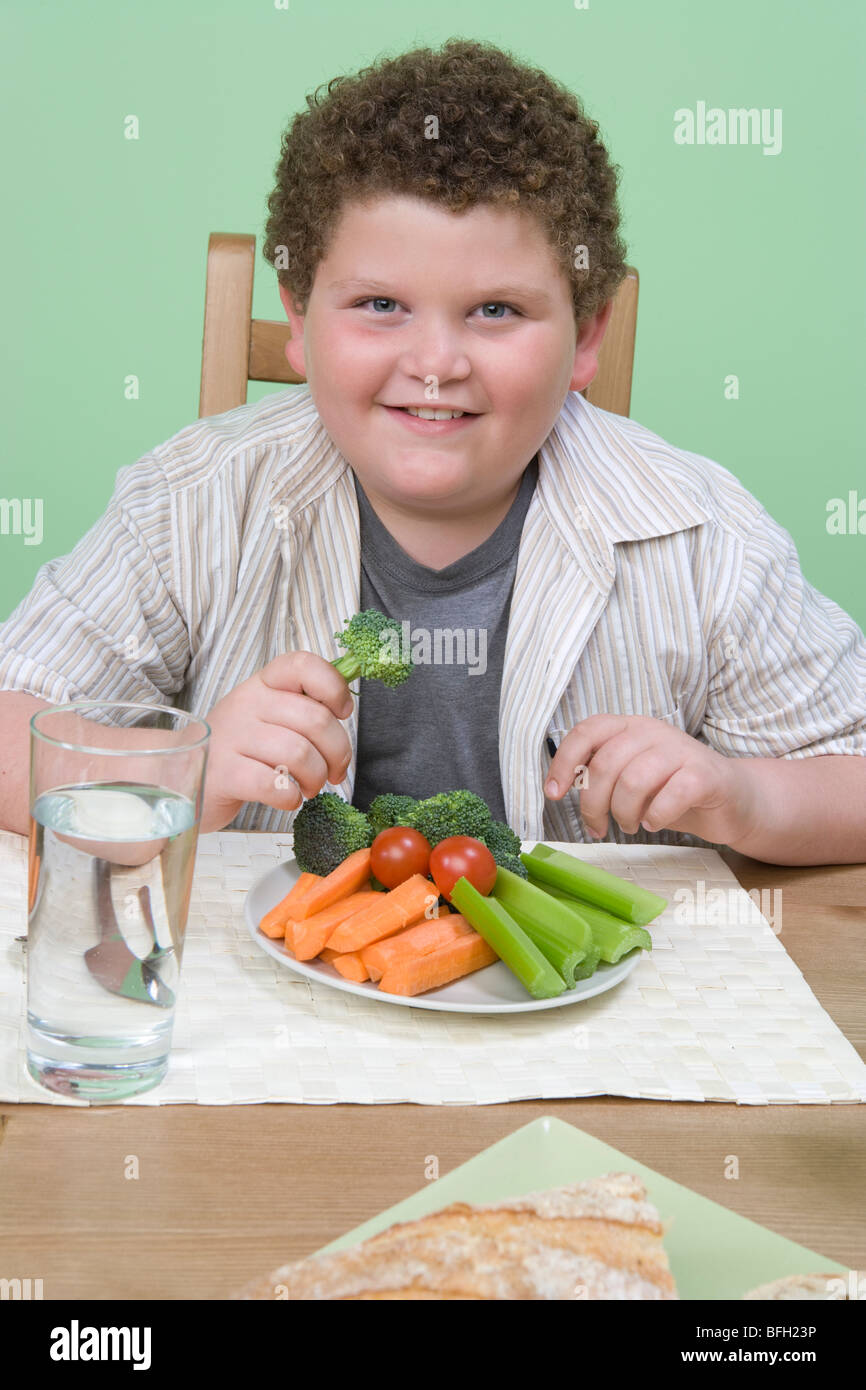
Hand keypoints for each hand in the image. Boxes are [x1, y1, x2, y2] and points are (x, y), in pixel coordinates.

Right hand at [199, 652, 354, 833]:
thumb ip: (300, 709)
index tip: (341, 713)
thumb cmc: (234, 750)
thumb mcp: (264, 717)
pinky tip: (287, 799)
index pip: (302, 665)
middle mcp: (247, 704)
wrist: (174, 776)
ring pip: (300, 754)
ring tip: (308, 788)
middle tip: (332, 772)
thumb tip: (344, 712)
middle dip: (337, 753)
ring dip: (315, 779)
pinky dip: (290, 798)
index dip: (333, 687)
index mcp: (262, 685)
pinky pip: (274, 785)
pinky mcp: (223, 774)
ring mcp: (232, 738)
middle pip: (315, 720)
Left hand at [543, 714, 757, 844]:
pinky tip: (655, 823)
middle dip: (594, 805)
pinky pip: (671, 795)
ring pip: (633, 781)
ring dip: (624, 813)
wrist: (732, 799)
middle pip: (606, 764)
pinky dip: (656, 816)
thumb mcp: (630, 777)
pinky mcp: (705, 774)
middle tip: (599, 826)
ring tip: (631, 825)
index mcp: (630, 727)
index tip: (554, 793)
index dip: (564, 762)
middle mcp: (653, 731)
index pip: (587, 731)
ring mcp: (681, 750)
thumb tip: (559, 786)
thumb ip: (600, 774)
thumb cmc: (672, 790)